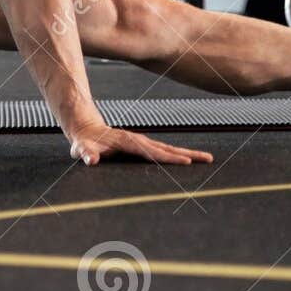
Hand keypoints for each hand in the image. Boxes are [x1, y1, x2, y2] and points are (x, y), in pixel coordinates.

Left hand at [68, 123, 212, 166]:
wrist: (85, 128)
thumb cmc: (84, 141)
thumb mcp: (81, 148)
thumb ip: (85, 153)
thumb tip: (90, 160)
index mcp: (128, 142)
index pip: (152, 151)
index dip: (169, 158)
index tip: (186, 162)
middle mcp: (139, 141)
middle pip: (167, 148)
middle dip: (188, 154)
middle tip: (208, 159)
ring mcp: (142, 143)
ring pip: (168, 149)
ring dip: (187, 154)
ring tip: (206, 159)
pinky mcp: (142, 147)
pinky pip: (163, 151)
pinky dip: (177, 155)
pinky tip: (188, 160)